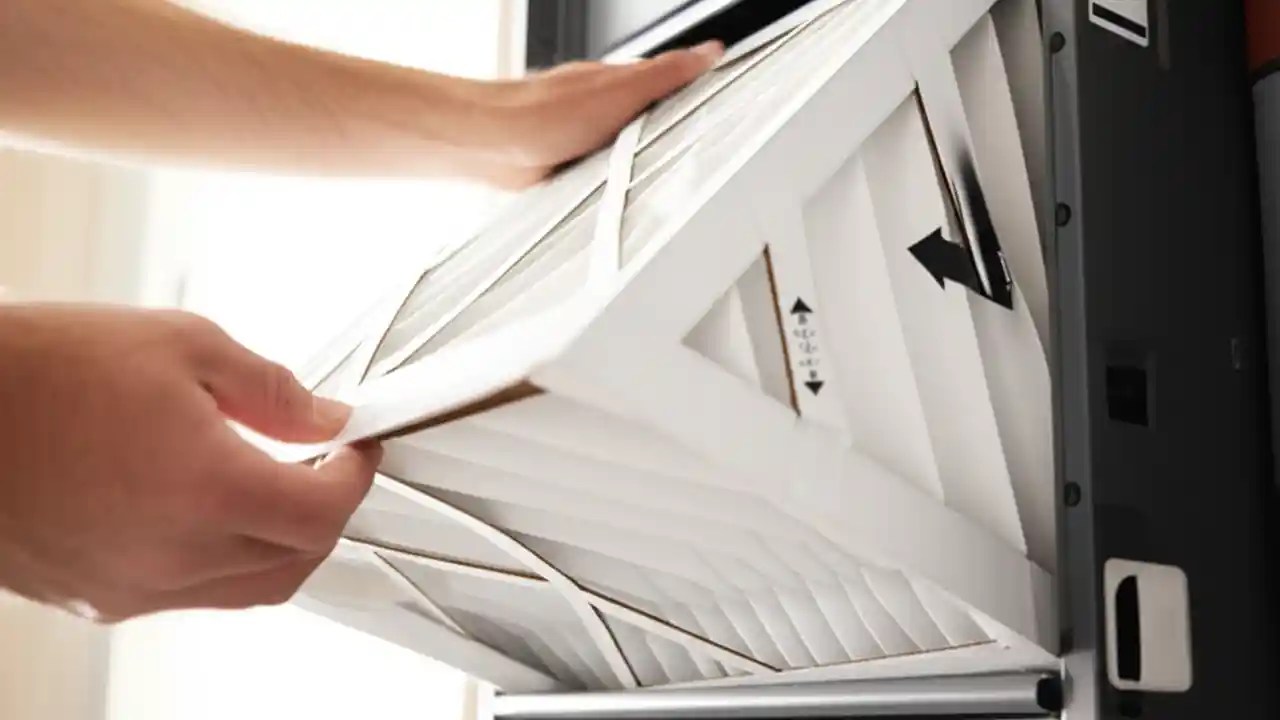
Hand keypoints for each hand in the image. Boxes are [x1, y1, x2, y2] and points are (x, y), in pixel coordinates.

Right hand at [0, 305, 379, 621]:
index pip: (325, 512)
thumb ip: (271, 391)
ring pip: (249, 588)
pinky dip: (222, 560)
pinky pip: (190, 595)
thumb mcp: (183, 346)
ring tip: (271, 485)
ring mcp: (133, 587)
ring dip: (279, 544)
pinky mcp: (97, 599)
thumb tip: (325, 419)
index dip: (356, 477)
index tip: (356, 449)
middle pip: (298, 560)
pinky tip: (207, 511)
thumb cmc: (43, 370)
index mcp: (209, 489)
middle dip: (326, 514)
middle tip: (323, 466)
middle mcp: (176, 555)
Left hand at [475, 41, 723, 187]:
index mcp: (619, 84)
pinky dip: (616, 185)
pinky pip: (604, 179)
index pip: (672, 84)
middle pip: (653, 123)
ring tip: (668, 178)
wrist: (495, 146)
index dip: (699, 94)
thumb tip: (709, 51)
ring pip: (629, 154)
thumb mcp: (622, 89)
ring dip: (643, 165)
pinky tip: (625, 194)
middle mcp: (603, 111)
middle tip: (703, 150)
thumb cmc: (546, 113)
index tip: (725, 105)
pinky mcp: (570, 170)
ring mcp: (586, 141)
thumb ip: (666, 73)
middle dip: (674, 138)